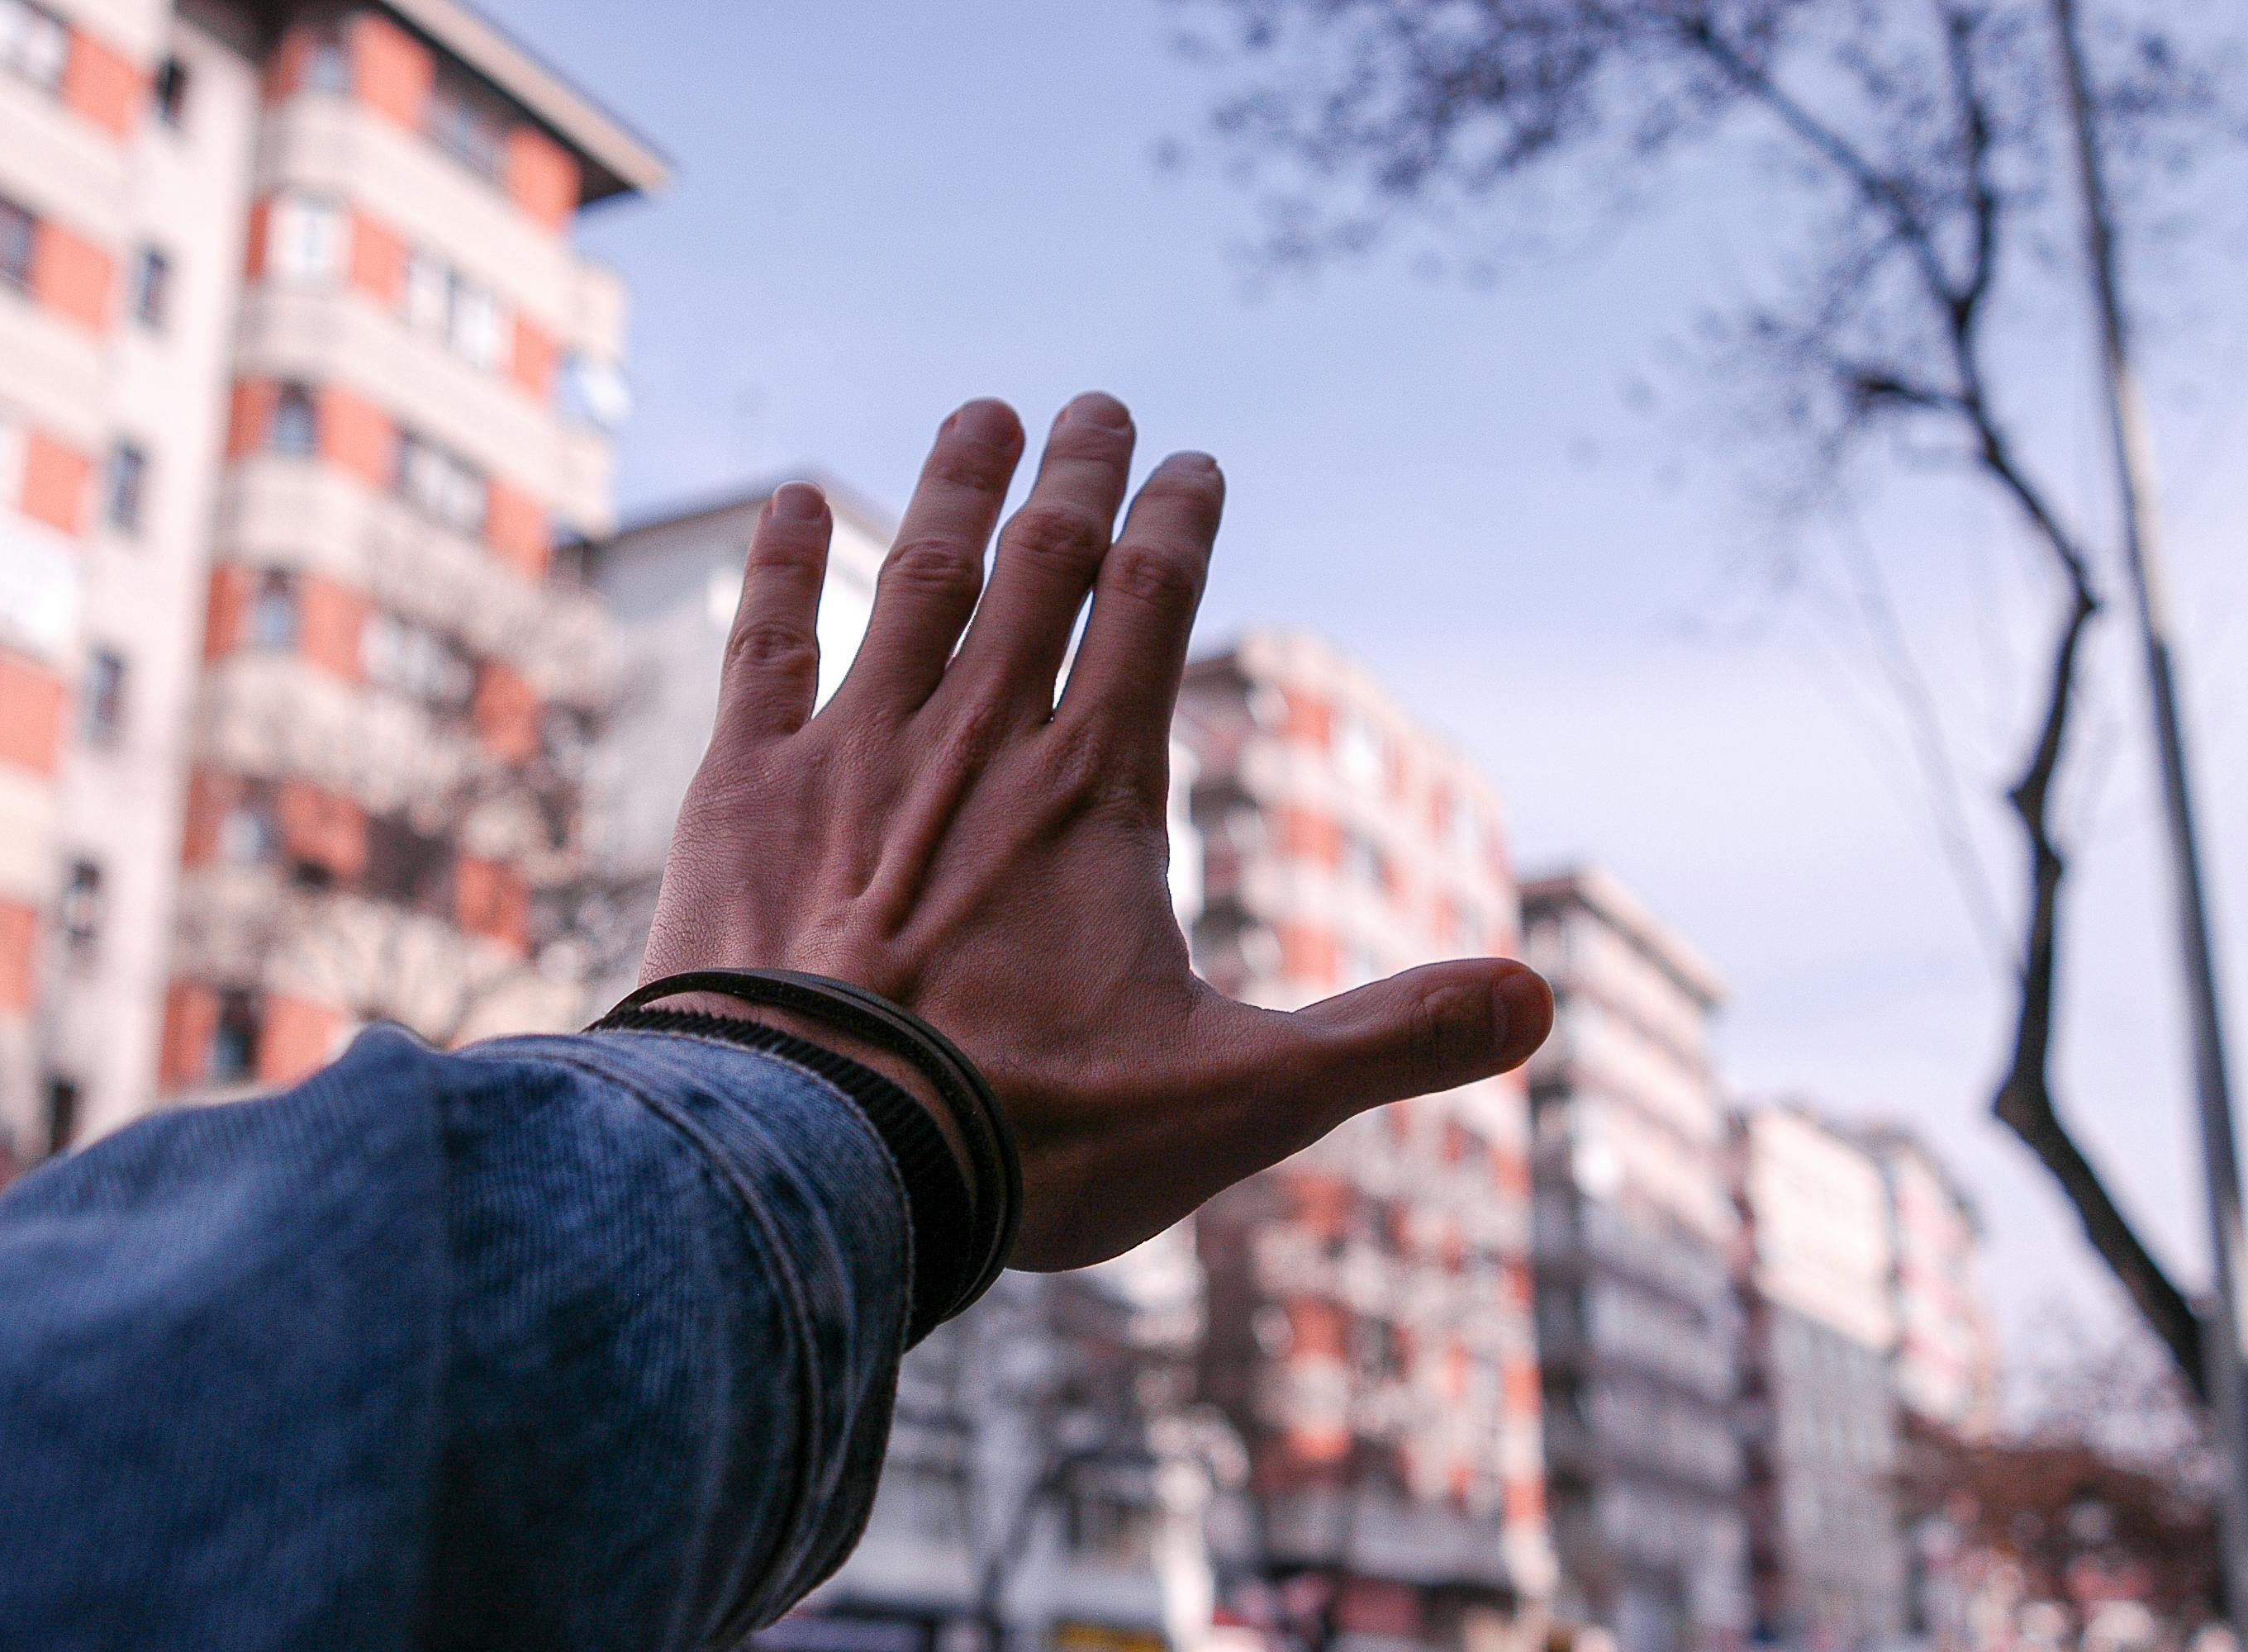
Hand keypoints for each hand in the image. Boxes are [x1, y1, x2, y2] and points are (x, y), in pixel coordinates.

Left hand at [638, 393, 1551, 1269]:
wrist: (823, 1159)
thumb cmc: (1032, 1135)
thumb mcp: (1240, 1098)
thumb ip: (1389, 1037)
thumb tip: (1538, 1003)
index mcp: (1098, 789)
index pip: (1153, 609)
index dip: (1178, 524)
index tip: (1193, 464)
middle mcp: (981, 738)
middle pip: (1044, 564)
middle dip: (1076, 475)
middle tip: (1094, 405)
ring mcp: (859, 751)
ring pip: (922, 578)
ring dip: (956, 488)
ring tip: (982, 416)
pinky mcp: (749, 789)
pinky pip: (767, 645)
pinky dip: (783, 566)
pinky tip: (795, 499)